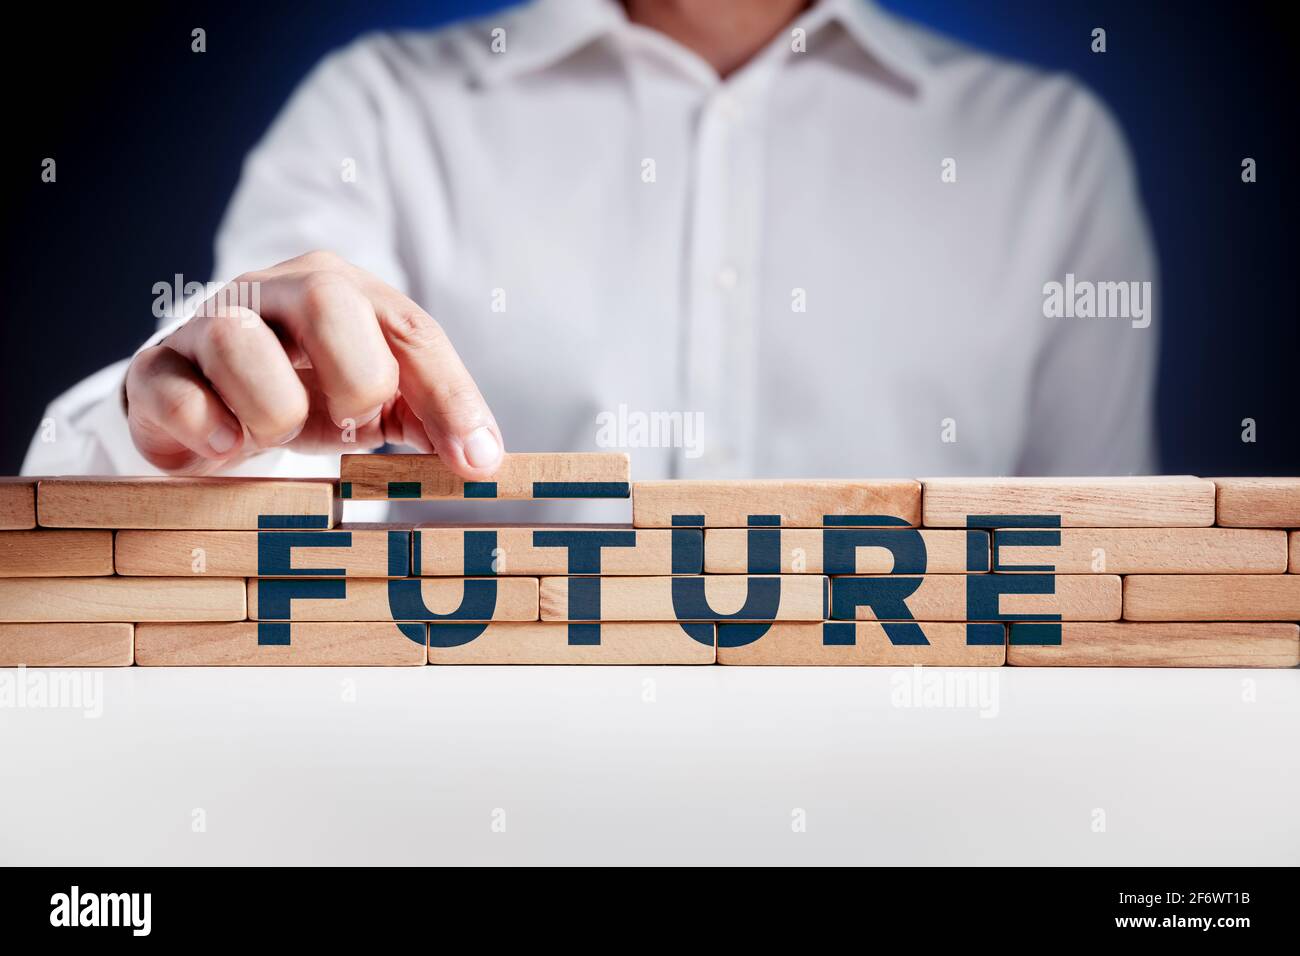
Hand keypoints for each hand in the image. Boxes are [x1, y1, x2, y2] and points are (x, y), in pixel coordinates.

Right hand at [124, 251, 503, 476]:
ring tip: (274, 435)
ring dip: (272, 411)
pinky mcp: (158, 368)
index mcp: (346, 294)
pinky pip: (173, 391)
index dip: (451, 397)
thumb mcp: (379, 400)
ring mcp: (211, 323)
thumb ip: (431, 419)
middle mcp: (278, 292)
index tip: (475, 462)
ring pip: (239, 341)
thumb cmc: (308, 393)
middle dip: (356, 376)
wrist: (205, 397)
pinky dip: (207, 430)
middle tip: (352, 425)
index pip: (412, 331)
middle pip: (326, 298)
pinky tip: (225, 447)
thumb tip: (484, 460)